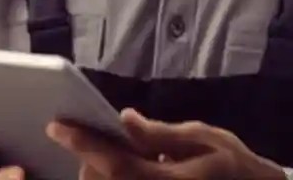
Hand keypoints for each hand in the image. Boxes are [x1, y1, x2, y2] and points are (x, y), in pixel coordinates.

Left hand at [46, 108, 286, 179]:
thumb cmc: (236, 168)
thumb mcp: (206, 140)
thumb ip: (162, 134)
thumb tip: (125, 120)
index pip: (116, 163)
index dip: (84, 143)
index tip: (57, 126)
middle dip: (90, 158)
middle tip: (89, 136)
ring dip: (98, 172)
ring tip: (111, 154)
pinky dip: (112, 178)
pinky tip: (129, 166)